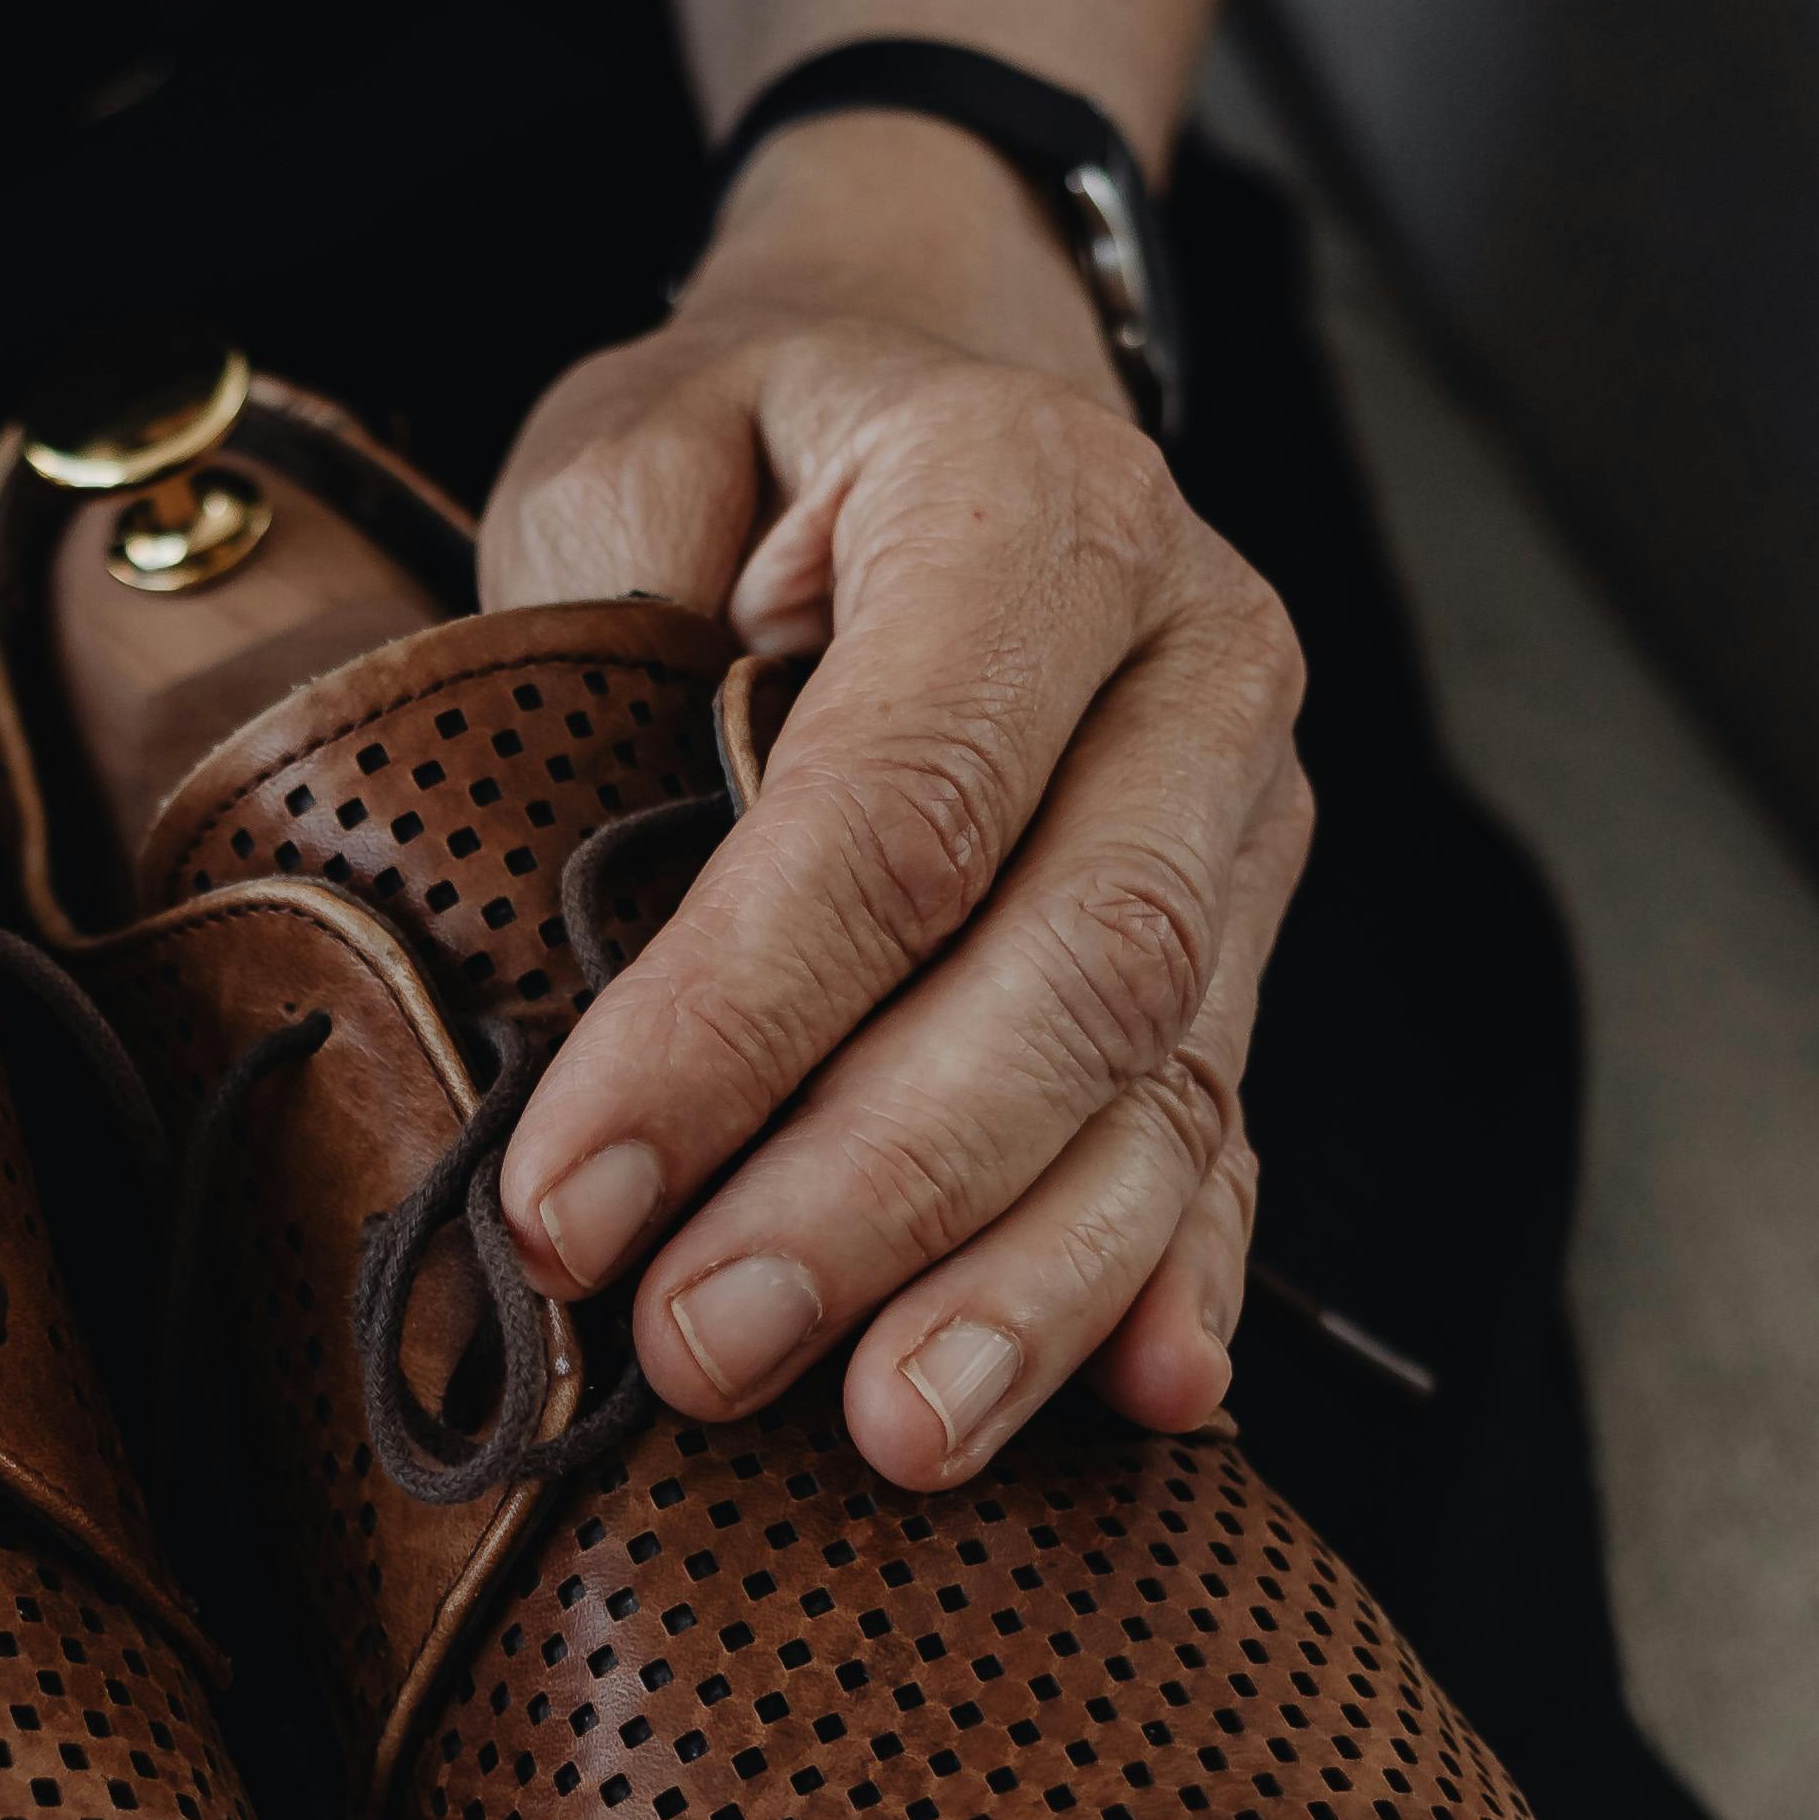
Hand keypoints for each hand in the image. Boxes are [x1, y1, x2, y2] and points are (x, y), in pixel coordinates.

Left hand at [474, 108, 1310, 1488]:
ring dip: (1027, 1282)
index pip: (894, 806)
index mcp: (1035, 501)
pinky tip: (1133, 1407)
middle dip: (881, 1190)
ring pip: (1170, 1080)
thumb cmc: (755, 450)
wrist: (946, 381)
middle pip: (1072, 968)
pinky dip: (1174, 1276)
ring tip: (892, 1439)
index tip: (567, 1201)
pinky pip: (1231, 1130)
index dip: (731, 1025)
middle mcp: (1193, 655)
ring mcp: (1248, 812)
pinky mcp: (1252, 940)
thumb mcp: (630, 450)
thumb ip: (591, 628)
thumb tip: (566, 914)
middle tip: (700, 1351)